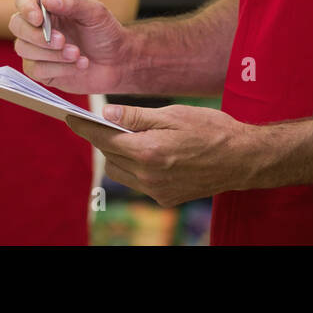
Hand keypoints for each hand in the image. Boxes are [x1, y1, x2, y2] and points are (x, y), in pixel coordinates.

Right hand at [9, 0, 133, 93]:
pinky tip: (79, 65)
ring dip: (52, 54)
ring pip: (24, 49)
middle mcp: (38, 26)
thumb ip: (72, 3)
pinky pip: (36, 70)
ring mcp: (37, 49)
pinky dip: (59, 68)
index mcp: (49, 6)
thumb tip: (46, 1)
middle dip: (37, 35)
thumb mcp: (95, 13)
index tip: (39, 18)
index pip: (24, 0)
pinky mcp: (41, 71)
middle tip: (62, 41)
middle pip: (16, 25)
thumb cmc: (105, 32)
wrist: (117, 61)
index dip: (26, 8)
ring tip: (78, 54)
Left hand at [66, 103, 261, 206]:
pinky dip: (137, 168)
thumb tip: (106, 113)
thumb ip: (137, 116)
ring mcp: (157, 191)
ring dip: (119, 155)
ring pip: (120, 172)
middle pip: (109, 157)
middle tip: (110, 122)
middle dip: (105, 139)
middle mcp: (149, 176)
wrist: (243, 159)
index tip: (69, 118)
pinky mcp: (166, 198)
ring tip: (134, 137)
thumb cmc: (212, 129)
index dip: (84, 127)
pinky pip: (138, 182)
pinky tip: (153, 154)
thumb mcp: (174, 115)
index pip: (104, 139)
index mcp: (148, 151)